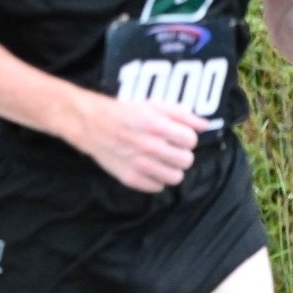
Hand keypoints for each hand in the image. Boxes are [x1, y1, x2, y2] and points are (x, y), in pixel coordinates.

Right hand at [73, 94, 207, 192]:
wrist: (88, 123)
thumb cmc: (122, 112)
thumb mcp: (151, 105)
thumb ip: (180, 113)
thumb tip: (204, 125)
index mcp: (155, 125)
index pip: (190, 140)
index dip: (186, 137)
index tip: (176, 135)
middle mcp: (148, 146)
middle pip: (186, 160)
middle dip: (180, 153)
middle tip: (168, 147)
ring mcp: (138, 164)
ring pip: (176, 177)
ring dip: (171, 168)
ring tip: (161, 160)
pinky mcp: (129, 178)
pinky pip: (157, 187)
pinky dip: (156, 179)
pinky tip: (148, 168)